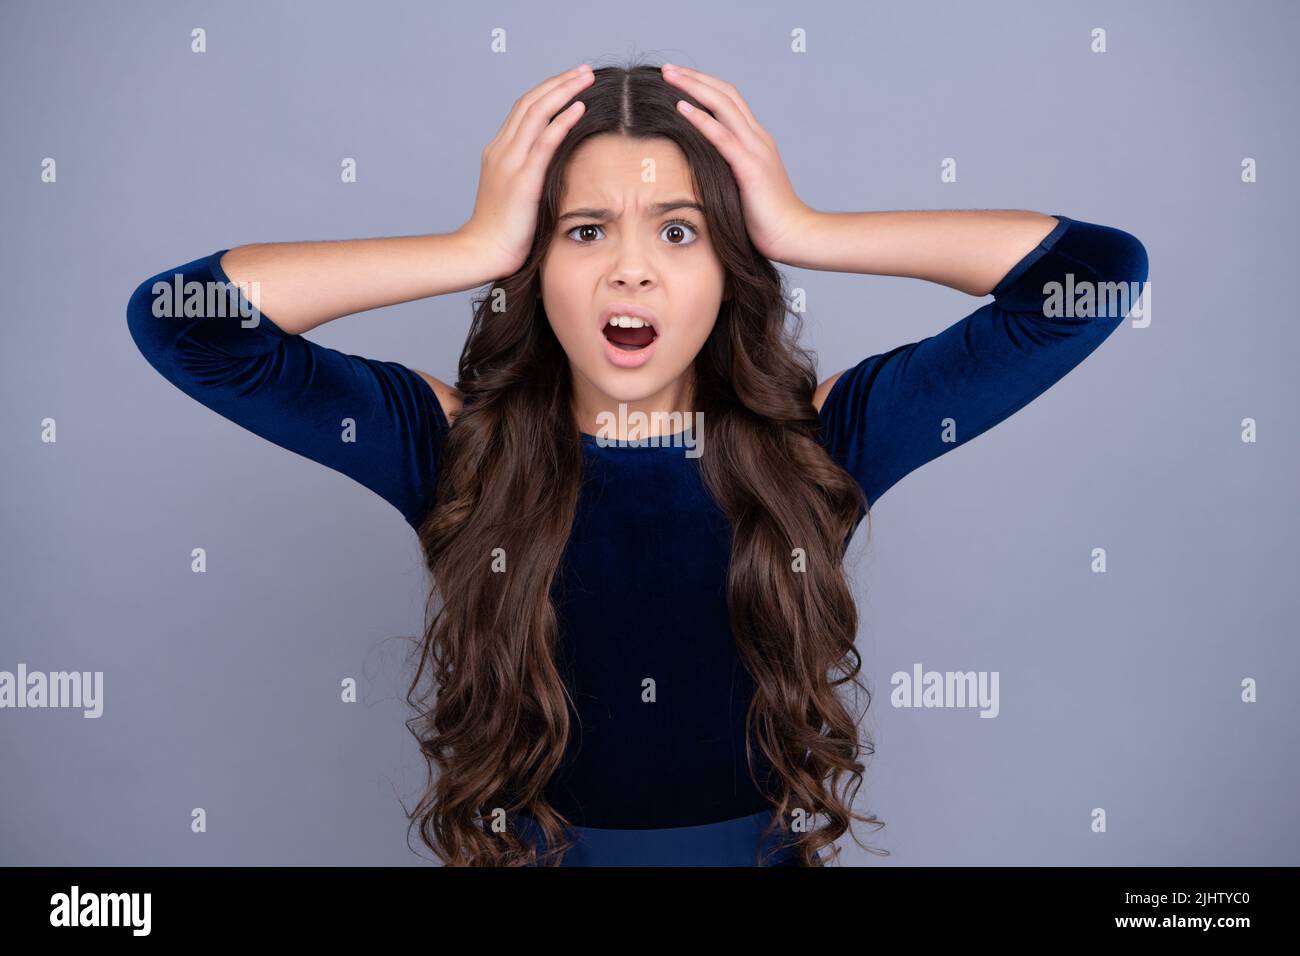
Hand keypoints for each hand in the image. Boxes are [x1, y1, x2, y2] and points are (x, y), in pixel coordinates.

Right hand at [457, 64, 594, 278]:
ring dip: (564, 91)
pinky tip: (579, 108)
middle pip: (530, 102)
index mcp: (498, 151)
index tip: (571, 80)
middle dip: (559, 82)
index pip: (523, 109)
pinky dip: (562, 121)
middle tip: (584, 69)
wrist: (481, 252)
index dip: (548, 90)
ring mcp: (510, 163)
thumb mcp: (514, 194)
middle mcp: (501, 150)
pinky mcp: (522, 180)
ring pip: (537, 113)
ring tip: (586, 77)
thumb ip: (528, 175)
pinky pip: (544, 142)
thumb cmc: (501, 232)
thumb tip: (551, 170)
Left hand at [660, 63, 813, 263]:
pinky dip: (701, 119)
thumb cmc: (767, 220)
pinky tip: (681, 108)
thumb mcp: (742, 188)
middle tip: (668, 68)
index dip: (705, 86)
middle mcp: (757, 138)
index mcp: (756, 141)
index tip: (679, 79)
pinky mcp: (750, 168)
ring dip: (694, 88)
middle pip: (725, 94)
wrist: (794, 236)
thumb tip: (700, 171)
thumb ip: (727, 172)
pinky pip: (723, 137)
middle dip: (695, 78)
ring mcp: (756, 151)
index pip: (730, 101)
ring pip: (723, 106)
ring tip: (669, 76)